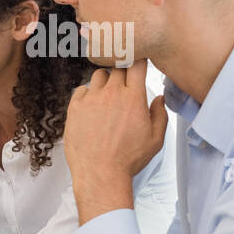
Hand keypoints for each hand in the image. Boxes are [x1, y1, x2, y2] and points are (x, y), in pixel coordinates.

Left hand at [64, 57, 166, 222]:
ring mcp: (91, 100)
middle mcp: (111, 94)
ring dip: (105, 81)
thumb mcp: (156, 139)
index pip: (137, 64)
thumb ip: (160, 114)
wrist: (99, 173)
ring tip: (108, 97)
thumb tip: (159, 98)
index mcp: (133, 98)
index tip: (138, 64)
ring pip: (98, 76)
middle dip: (122, 72)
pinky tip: (92, 107)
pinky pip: (81, 90)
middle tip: (124, 85)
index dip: (138, 61)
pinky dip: (87, 94)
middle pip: (117, 67)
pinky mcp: (74, 108)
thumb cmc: (128, 159)